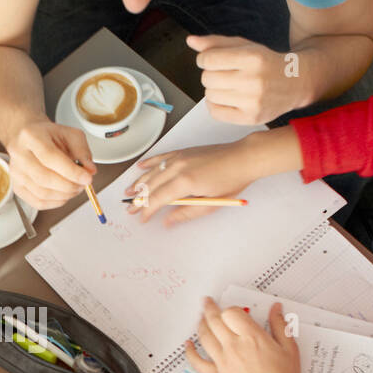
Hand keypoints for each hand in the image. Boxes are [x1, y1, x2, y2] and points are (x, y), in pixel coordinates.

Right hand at [6, 116, 95, 210]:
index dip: (71, 171)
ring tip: (75, 188)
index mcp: (31, 136)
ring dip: (64, 195)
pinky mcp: (17, 187)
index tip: (87, 178)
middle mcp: (19, 155)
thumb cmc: (48, 136)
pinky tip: (64, 195)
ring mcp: (16, 173)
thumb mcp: (70, 134)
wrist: (28, 139)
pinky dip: (55, 202)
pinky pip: (38, 202)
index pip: (50, 157)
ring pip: (42, 193)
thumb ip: (82, 151)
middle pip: (44, 178)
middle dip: (69, 185)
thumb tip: (90, 170)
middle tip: (83, 184)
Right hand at [125, 141, 261, 223]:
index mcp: (185, 182)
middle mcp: (178, 167)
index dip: (147, 210)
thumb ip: (186, 213)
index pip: (158, 199)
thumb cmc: (232, 181)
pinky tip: (140, 167)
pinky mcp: (183, 151)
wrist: (243, 158)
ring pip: (152, 172)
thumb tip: (168, 221)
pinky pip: (161, 157)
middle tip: (130, 210)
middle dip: (139, 200)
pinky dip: (149, 163)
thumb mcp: (210, 204)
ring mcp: (179, 157)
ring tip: (128, 192)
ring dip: (139, 183)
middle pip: (151, 186)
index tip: (142, 219)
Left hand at [184, 298, 308, 372]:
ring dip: (200, 324)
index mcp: (252, 337)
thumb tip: (276, 309)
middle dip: (209, 308)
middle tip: (207, 302)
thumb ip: (280, 326)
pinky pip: (197, 362)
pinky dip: (190, 352)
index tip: (233, 310)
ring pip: (204, 336)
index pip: (232, 313)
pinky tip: (187, 345)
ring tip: (201, 318)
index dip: (231, 309)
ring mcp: (223, 361)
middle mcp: (234, 346)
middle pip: (215, 321)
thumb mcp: (289, 350)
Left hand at [188, 35, 305, 125]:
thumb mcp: (245, 46)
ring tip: (229, 86)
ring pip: (209, 95)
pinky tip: (227, 98)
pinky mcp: (251, 118)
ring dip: (214, 89)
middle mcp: (254, 80)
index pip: (208, 59)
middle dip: (210, 74)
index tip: (211, 60)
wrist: (295, 82)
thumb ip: (216, 43)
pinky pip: (215, 112)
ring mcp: (253, 102)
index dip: (204, 59)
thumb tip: (190, 40)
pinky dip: (215, 105)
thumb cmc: (266, 63)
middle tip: (224, 73)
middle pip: (207, 78)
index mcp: (252, 58)